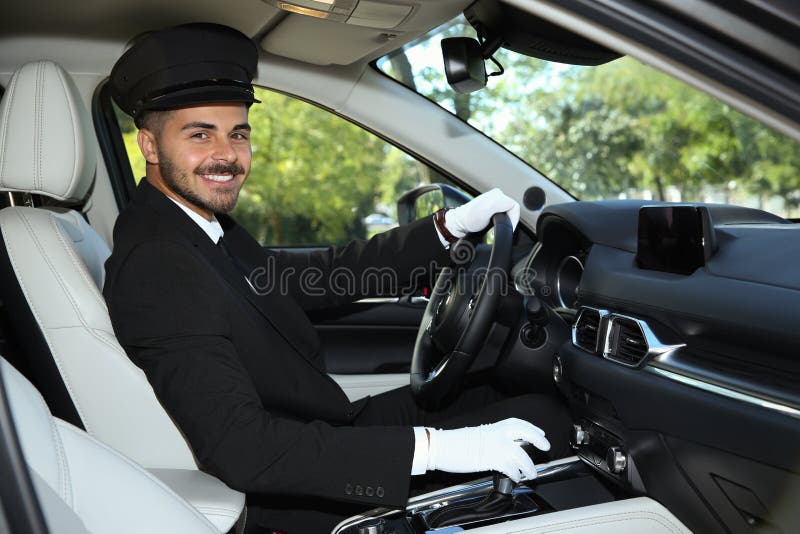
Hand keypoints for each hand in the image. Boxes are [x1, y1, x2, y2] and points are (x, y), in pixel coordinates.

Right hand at [426, 418, 549, 481]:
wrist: (442, 446)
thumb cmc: (455, 443)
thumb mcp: (477, 435)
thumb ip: (493, 440)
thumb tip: (504, 449)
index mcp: (493, 427)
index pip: (517, 423)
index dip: (532, 428)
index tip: (540, 432)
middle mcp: (497, 434)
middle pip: (525, 433)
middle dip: (538, 439)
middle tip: (545, 446)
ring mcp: (495, 446)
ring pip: (521, 455)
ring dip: (529, 466)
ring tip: (531, 473)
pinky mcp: (491, 459)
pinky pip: (510, 468)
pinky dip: (516, 474)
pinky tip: (516, 477)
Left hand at [445, 188, 520, 237]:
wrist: (459, 223)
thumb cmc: (469, 219)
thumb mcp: (487, 210)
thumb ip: (502, 205)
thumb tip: (513, 206)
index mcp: (497, 195)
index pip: (515, 207)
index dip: (514, 219)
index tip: (508, 228)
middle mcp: (497, 195)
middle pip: (512, 209)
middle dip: (509, 220)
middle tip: (500, 226)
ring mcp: (495, 201)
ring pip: (509, 212)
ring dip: (506, 220)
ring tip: (496, 225)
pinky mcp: (493, 207)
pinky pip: (504, 214)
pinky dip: (502, 221)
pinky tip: (494, 223)